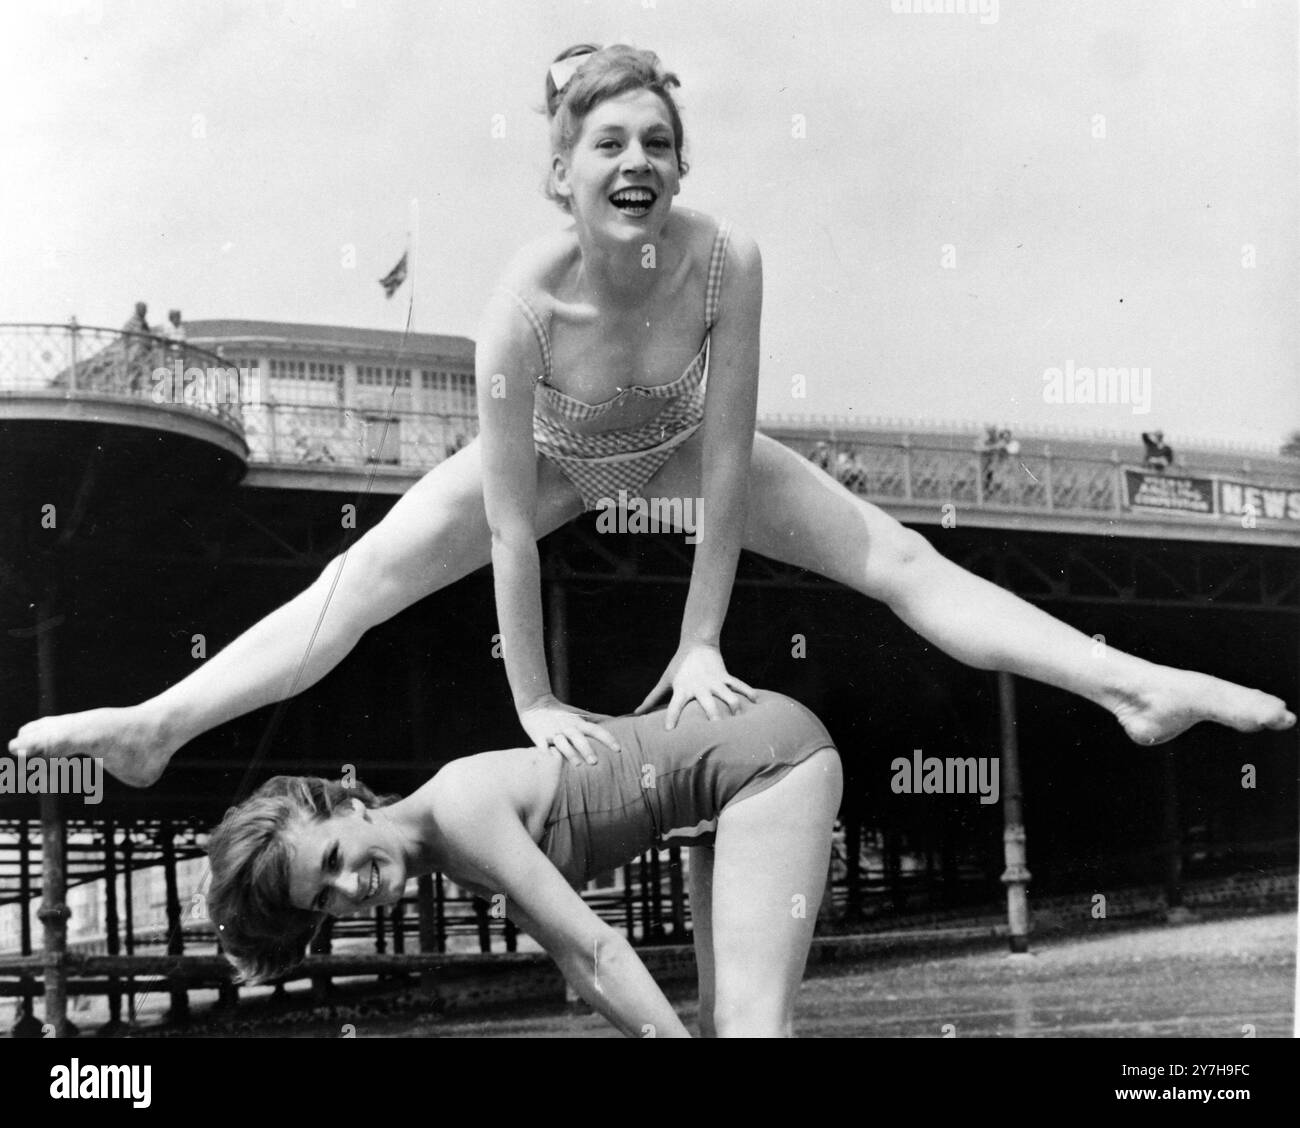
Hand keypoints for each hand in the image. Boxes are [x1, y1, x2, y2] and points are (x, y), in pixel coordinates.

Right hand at [519, 695, 620, 766]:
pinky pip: (541, 744)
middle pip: (579, 738)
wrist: (535, 704)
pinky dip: (544, 749)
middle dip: (587, 749)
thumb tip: (617, 721)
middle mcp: (567, 728)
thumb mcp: (579, 715)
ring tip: (578, 764)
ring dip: (570, 753)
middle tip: (595, 762)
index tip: (618, 749)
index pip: (596, 730)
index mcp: (578, 723)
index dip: (608, 739)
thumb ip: (597, 719)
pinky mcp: (539, 736)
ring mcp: (553, 732)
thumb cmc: (562, 714)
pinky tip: (547, 756)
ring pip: (562, 743)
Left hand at [633, 643, 756, 729]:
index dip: (671, 718)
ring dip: (734, 707)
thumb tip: (636, 713)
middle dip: (712, 718)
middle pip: (708, 705)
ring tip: (739, 720)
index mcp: (683, 689)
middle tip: (716, 733)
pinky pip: (739, 684)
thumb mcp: (665, 681)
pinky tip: (757, 701)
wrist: (696, 643)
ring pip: (728, 696)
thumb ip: (652, 699)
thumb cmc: (679, 666)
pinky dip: (748, 692)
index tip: (669, 731)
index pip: (675, 706)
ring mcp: (715, 682)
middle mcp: (700, 687)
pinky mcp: (725, 677)